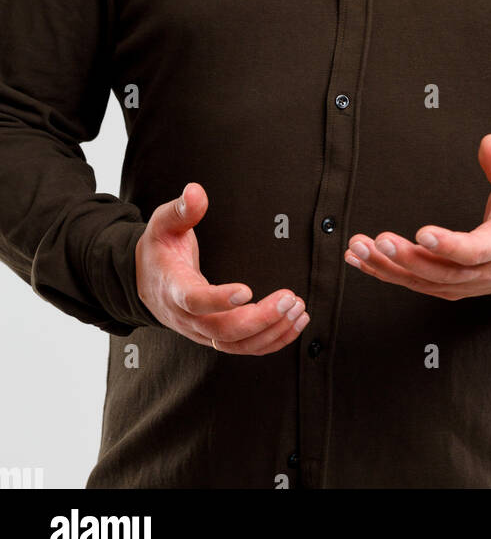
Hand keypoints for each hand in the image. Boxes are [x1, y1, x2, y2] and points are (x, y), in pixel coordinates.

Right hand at [135, 182, 309, 352]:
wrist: (144, 281)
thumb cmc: (159, 249)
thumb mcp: (162, 223)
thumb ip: (181, 209)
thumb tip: (195, 191)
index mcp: (173, 288)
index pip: (194, 301)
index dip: (219, 300)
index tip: (247, 292)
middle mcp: (187, 318)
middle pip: (223, 330)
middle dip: (260, 319)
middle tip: (290, 299)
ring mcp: (201, 331)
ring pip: (237, 345)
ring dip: (271, 332)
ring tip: (299, 310)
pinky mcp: (215, 336)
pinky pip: (244, 347)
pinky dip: (272, 340)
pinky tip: (295, 323)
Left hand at [344, 134, 490, 299]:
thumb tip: (488, 141)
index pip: (474, 251)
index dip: (449, 245)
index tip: (423, 233)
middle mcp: (481, 272)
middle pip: (440, 272)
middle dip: (406, 258)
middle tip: (378, 240)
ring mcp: (463, 284)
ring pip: (422, 281)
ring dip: (387, 267)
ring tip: (358, 249)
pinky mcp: (448, 287)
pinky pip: (415, 284)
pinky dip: (386, 274)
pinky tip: (362, 261)